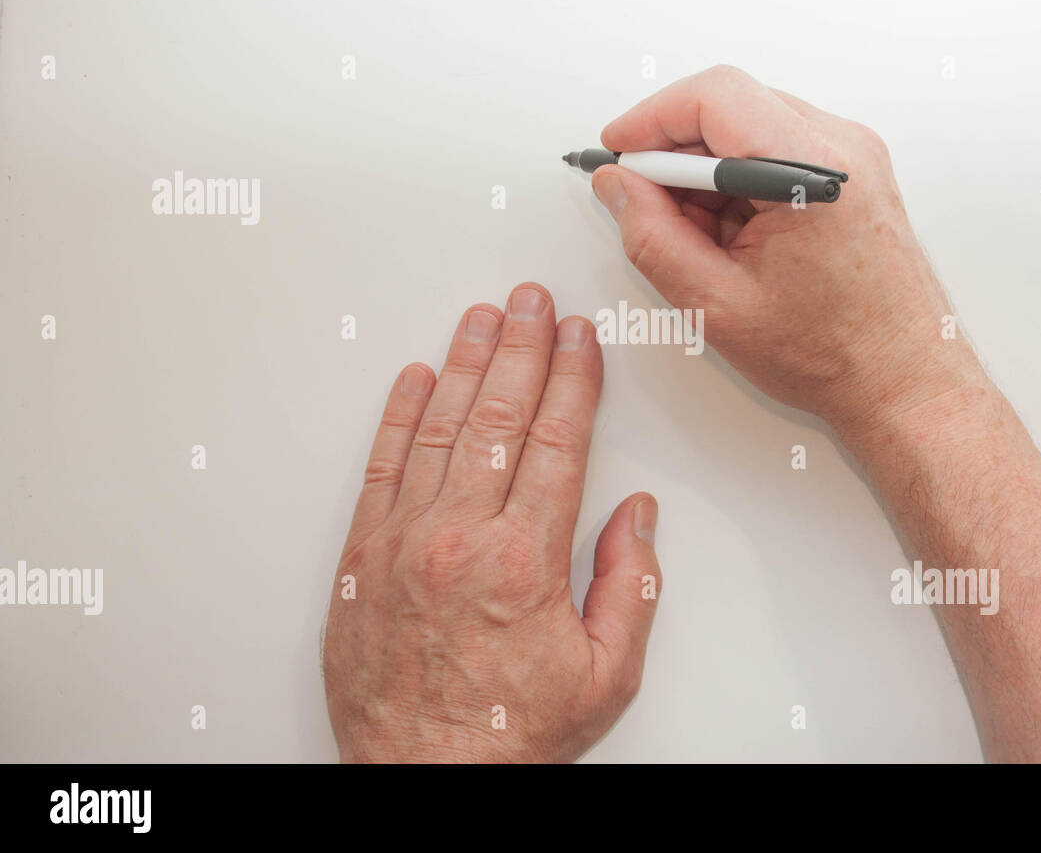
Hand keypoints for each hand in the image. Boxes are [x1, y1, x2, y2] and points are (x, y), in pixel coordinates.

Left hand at [323, 283, 660, 762]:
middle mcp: (459, 538)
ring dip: (463, 364)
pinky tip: (413, 379)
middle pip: (497, 417)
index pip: (556, 441)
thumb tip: (637, 515)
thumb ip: (631, 585)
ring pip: (438, 428)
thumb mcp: (607, 673)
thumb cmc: (509, 735)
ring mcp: (403, 542)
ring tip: (481, 319)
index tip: (579, 339)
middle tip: (532, 302)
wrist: (423, 780)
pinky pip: (381, 468)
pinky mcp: (361, 558)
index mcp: (525, 559)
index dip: (572, 379)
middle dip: (521, 348)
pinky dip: (397, 417)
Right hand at [593, 65, 984, 434]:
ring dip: (707, 172)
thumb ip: (652, 237)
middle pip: (731, 105)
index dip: (652, 118)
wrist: (903, 379)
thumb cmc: (833, 353)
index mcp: (814, 170)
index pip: (715, 97)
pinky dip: (739, 182)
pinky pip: (776, 149)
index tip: (617, 150)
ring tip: (703, 240)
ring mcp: (853, 155)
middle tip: (645, 205)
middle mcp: (842, 147)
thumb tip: (617, 185)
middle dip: (675, 151)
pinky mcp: (853, 172)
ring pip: (749, 127)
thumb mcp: (716, 305)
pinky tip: (735, 237)